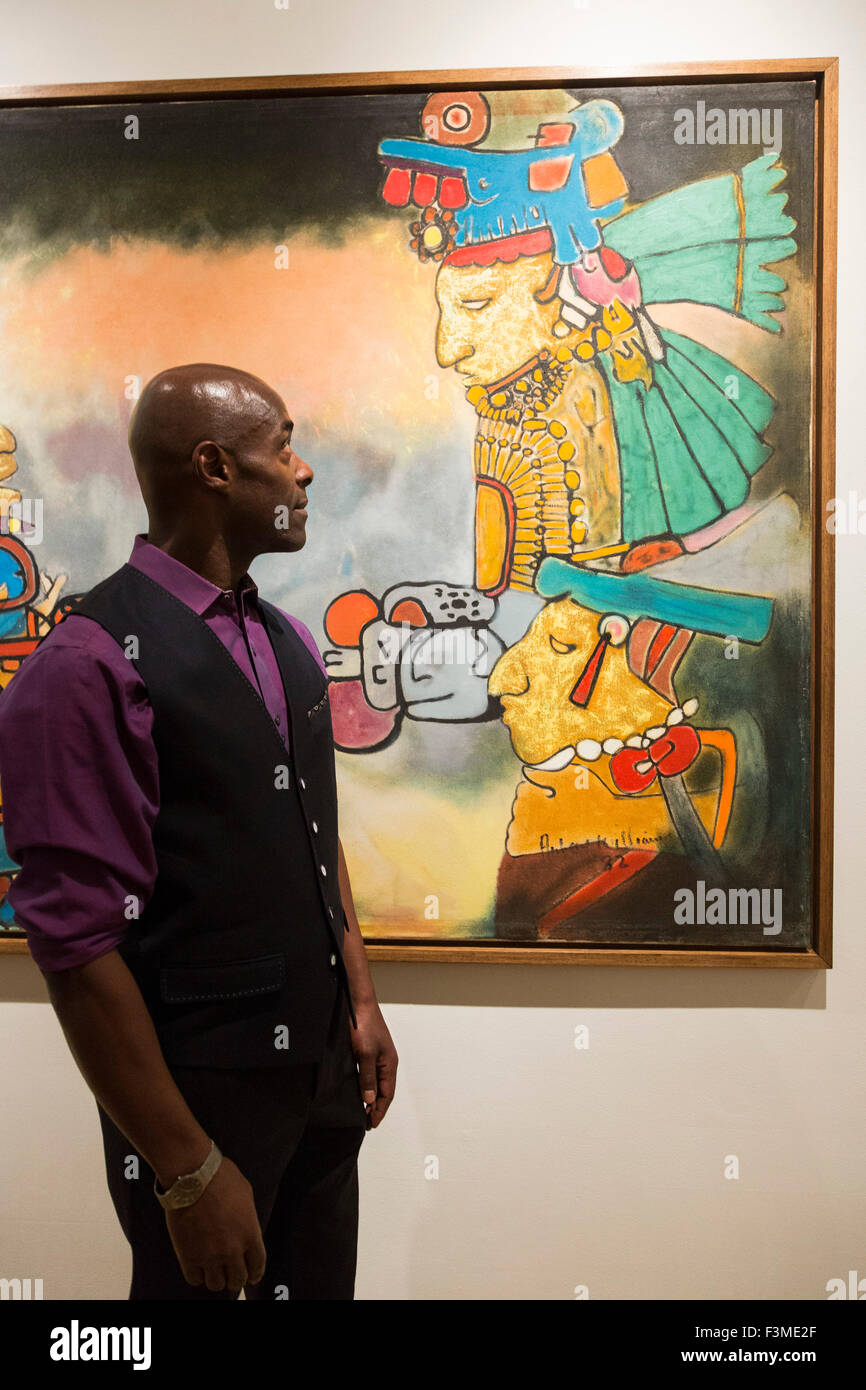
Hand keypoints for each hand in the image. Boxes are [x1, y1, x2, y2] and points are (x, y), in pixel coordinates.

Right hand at [164, 1155, 266, 1292]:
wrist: (192, 1176)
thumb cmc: (220, 1177)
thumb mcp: (246, 1193)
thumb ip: (248, 1216)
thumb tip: (244, 1226)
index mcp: (250, 1234)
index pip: (257, 1266)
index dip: (255, 1273)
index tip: (252, 1275)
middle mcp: (232, 1250)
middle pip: (237, 1280)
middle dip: (236, 1278)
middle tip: (231, 1273)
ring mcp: (210, 1256)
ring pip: (216, 1284)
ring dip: (216, 1278)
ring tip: (214, 1270)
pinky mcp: (188, 1256)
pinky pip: (195, 1279)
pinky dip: (197, 1276)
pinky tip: (198, 1267)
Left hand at [350, 998, 397, 1128]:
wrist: (357, 1003)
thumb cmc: (364, 1026)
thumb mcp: (365, 1054)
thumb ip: (367, 1077)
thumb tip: (369, 1100)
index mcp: (389, 1064)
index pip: (387, 1094)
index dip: (379, 1110)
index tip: (371, 1124)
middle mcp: (385, 1062)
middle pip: (383, 1091)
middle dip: (375, 1108)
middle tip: (365, 1123)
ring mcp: (376, 1056)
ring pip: (374, 1083)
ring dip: (369, 1098)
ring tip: (361, 1112)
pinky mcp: (365, 1051)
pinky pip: (367, 1074)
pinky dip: (363, 1086)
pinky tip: (356, 1091)